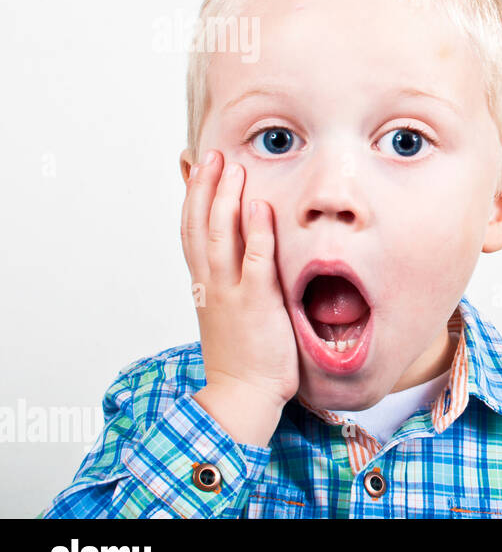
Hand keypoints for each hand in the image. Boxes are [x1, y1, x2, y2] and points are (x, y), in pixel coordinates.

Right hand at [182, 149, 297, 408]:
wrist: (243, 396)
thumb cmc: (245, 357)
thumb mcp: (232, 312)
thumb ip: (234, 282)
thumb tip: (241, 256)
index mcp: (204, 285)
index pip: (191, 231)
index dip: (192, 196)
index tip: (194, 165)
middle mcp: (211, 283)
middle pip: (199, 225)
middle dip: (205, 186)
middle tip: (214, 154)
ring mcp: (231, 292)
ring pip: (220, 236)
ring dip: (226, 199)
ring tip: (233, 167)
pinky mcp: (256, 303)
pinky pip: (255, 260)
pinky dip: (257, 232)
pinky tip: (260, 207)